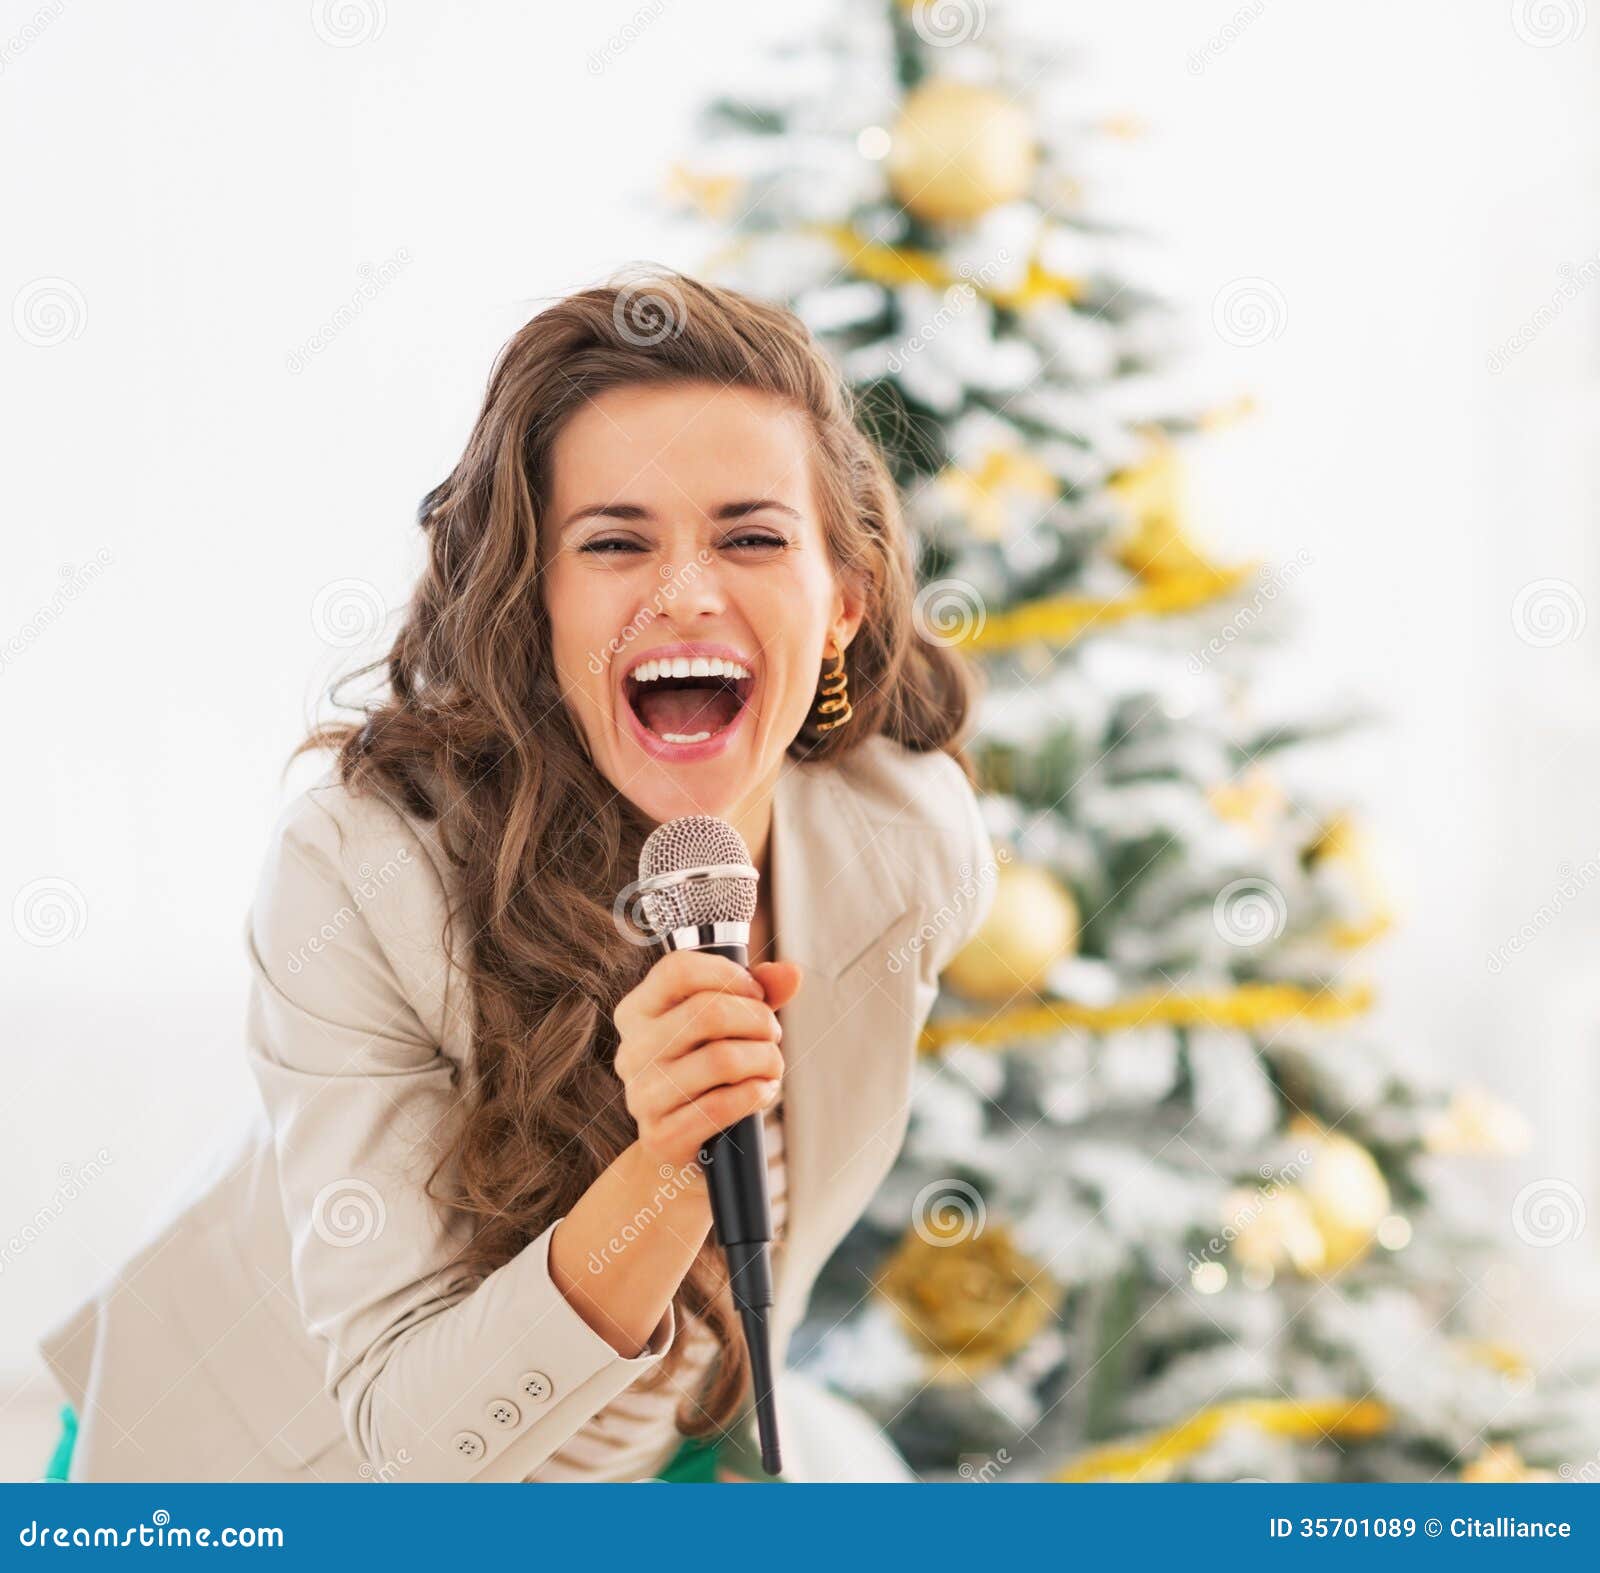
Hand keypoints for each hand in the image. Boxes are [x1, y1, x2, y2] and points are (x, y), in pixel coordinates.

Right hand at [613, 951, 803, 1171]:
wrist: (683, 1151)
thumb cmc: (708, 1076)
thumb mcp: (730, 1025)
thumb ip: (757, 993)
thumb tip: (791, 974)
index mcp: (637, 1012)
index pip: (677, 970)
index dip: (729, 975)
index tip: (756, 993)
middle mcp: (632, 1051)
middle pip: (708, 1011)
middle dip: (758, 1020)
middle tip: (773, 1034)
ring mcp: (642, 1095)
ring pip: (722, 1058)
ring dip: (765, 1060)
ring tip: (772, 1066)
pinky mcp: (660, 1137)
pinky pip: (722, 1105)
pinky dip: (755, 1094)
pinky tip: (762, 1092)